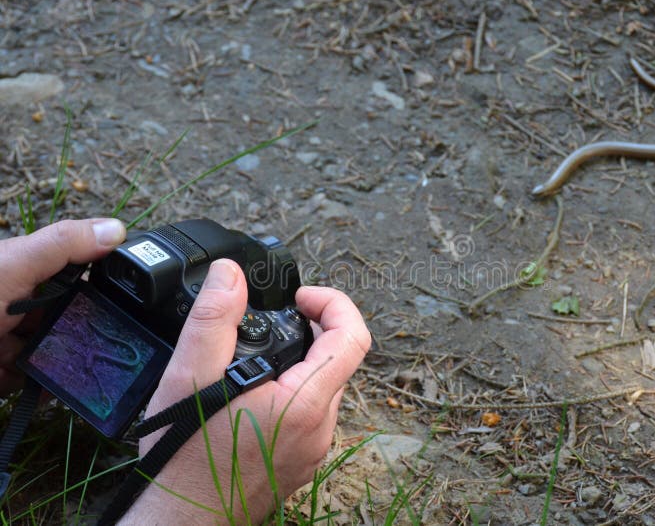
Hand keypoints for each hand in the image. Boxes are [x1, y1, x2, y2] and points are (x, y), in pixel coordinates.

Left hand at [0, 219, 126, 394]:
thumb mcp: (10, 266)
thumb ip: (63, 245)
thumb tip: (118, 228)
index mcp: (17, 271)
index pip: (69, 271)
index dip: (94, 282)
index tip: (120, 294)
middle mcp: (13, 304)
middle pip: (63, 315)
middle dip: (78, 328)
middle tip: (95, 337)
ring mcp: (3, 341)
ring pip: (49, 351)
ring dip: (58, 359)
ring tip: (60, 359)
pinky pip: (29, 380)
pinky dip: (33, 383)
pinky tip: (31, 379)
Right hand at [122, 260, 370, 523]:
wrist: (182, 523)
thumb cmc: (186, 460)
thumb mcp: (191, 376)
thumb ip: (215, 318)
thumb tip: (231, 274)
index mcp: (305, 403)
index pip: (353, 337)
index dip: (333, 303)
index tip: (299, 298)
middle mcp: (320, 428)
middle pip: (339, 360)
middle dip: (312, 329)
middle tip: (273, 320)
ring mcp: (312, 449)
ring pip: (324, 387)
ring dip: (300, 361)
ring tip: (256, 355)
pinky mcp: (299, 462)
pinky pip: (309, 413)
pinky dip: (291, 390)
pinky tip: (251, 392)